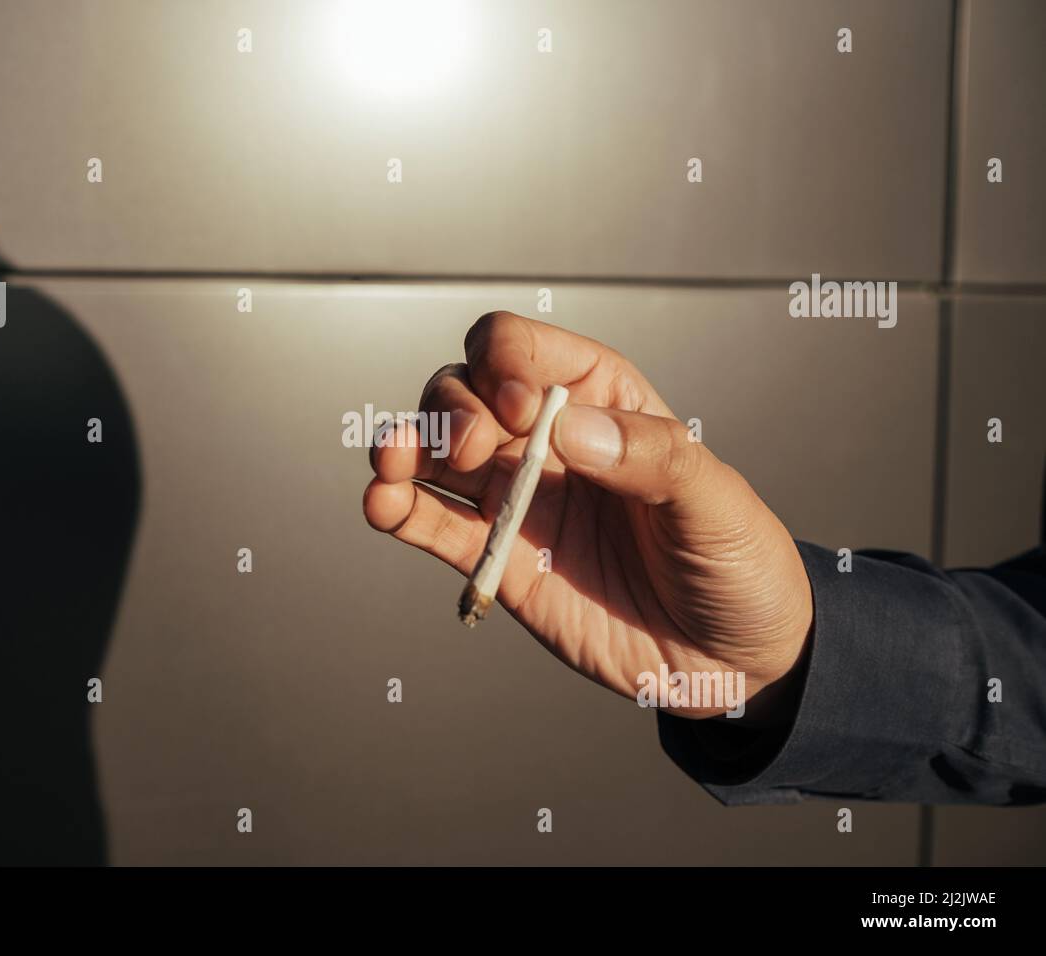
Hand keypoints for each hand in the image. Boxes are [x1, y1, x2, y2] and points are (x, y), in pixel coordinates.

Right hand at [363, 312, 813, 725]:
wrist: (732, 659)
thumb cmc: (737, 563)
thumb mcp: (714, 499)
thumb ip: (647, 457)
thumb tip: (568, 429)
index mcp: (600, 401)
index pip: (522, 349)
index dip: (503, 364)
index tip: (518, 410)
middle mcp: (545, 441)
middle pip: (463, 392)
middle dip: (451, 410)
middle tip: (474, 450)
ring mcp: (514, 498)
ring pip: (434, 453)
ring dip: (404, 448)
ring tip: (392, 465)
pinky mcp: (495, 557)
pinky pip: (433, 524)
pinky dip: (399, 511)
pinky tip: (383, 505)